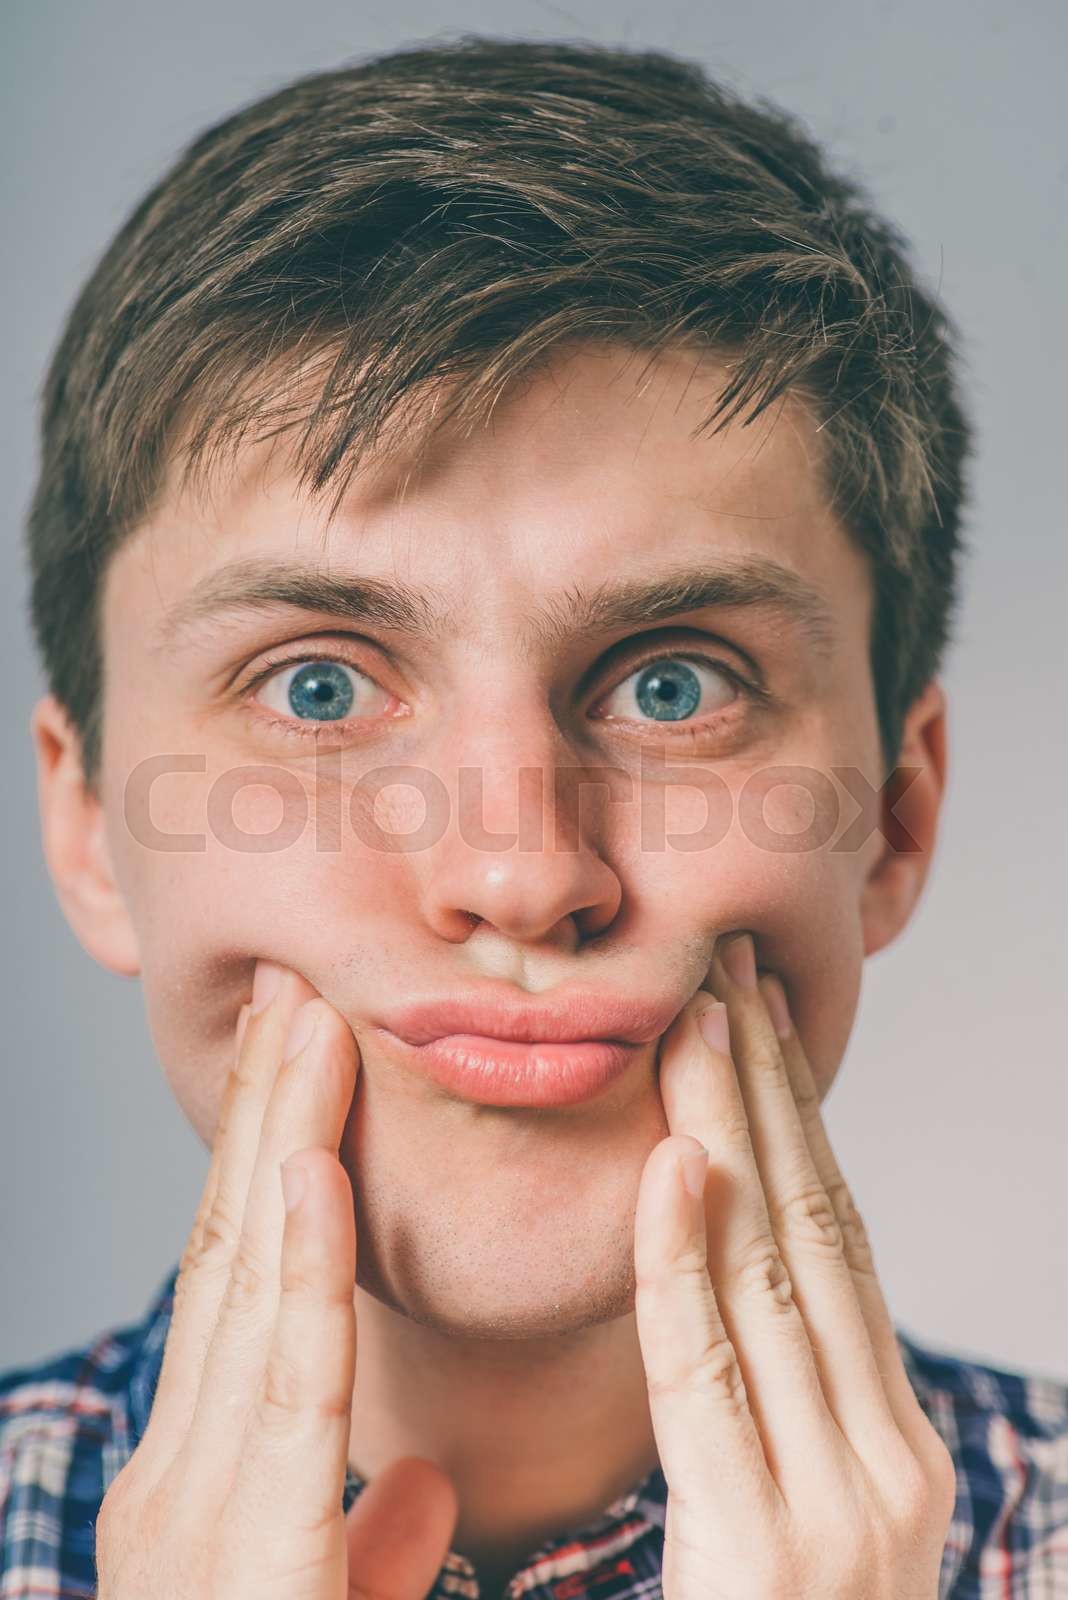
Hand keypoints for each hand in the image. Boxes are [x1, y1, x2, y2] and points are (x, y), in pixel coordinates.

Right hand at [95, 960, 457, 1599]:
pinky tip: (309, 1175)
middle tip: (298, 993)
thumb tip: (407, 1484)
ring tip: (305, 1026)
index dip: (277, 1169)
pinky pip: (279, 1393)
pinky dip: (294, 1275)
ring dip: (278, 1150)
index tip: (310, 1062)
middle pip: (238, 1265)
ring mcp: (190, 1517)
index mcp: (214, 1489)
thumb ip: (359, 1545)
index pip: (256, 1295)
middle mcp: (183, 1481)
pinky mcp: (233, 1558)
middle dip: (267, 1121)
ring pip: (249, 1297)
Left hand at [633, 933, 956, 1598]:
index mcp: (888, 1447)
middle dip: (772, 1095)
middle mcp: (890, 1460)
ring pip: (774, 1278)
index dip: (796, 1126)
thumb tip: (712, 1286)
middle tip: (729, 973)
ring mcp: (851, 1509)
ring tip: (697, 1019)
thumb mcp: (788, 1528)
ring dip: (733, 1136)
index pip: (834, 1247)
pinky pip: (716, 1378)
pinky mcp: (779, 1555)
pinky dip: (692, 1263)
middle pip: (816, 1233)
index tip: (753, 1026)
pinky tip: (675, 1165)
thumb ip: (762, 1422)